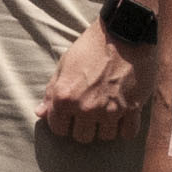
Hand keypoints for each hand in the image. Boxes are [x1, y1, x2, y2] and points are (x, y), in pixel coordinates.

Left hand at [38, 24, 145, 145]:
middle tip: (90, 113)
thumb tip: (40, 113)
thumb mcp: (64, 65)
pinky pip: (127, 134)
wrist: (124, 33)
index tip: (70, 116)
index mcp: (65, 98)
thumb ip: (52, 93)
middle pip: (82, 137)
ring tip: (107, 112)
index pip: (58, 129)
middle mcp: (86, 108)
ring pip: (105, 137)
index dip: (63, 123)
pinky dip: (125, 128)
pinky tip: (123, 116)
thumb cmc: (91, 47)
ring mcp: (110, 110)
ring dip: (105, 127)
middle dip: (84, 127)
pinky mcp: (132, 109)